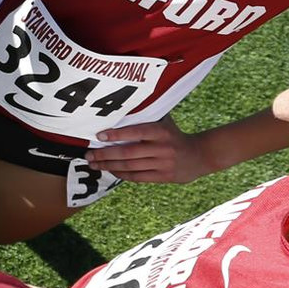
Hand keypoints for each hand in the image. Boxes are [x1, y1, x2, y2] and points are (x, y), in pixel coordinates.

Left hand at [85, 117, 215, 183]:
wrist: (199, 155)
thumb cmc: (174, 135)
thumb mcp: (164, 122)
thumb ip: (146, 117)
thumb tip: (118, 110)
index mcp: (161, 131)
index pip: (136, 132)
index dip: (116, 134)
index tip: (99, 136)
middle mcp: (162, 148)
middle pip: (128, 152)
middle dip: (105, 154)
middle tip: (88, 154)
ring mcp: (163, 164)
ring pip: (130, 166)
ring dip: (109, 166)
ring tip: (94, 164)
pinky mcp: (164, 177)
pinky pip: (137, 177)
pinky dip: (121, 174)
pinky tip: (110, 171)